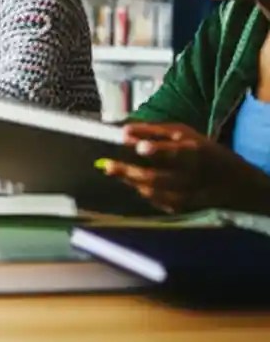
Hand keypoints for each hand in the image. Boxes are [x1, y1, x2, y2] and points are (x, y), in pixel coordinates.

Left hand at [102, 122, 269, 212]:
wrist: (234, 184)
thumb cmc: (203, 151)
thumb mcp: (184, 134)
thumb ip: (153, 132)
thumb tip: (124, 131)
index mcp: (195, 153)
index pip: (176, 153)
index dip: (158, 151)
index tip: (140, 148)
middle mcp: (192, 177)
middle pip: (157, 178)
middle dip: (129, 172)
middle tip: (107, 166)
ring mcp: (188, 197)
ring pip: (152, 192)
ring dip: (131, 182)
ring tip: (113, 170)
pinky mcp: (183, 210)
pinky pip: (156, 201)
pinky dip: (143, 191)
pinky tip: (134, 182)